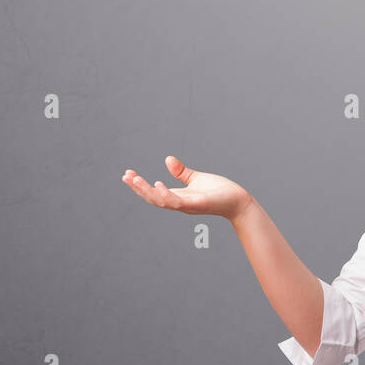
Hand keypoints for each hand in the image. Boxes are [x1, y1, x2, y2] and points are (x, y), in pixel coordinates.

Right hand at [121, 156, 252, 222]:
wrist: (238, 201)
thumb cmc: (218, 191)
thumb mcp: (196, 179)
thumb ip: (181, 172)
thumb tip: (167, 159)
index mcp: (177, 197)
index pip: (153, 192)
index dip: (139, 185)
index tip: (127, 174)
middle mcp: (179, 203)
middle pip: (152, 198)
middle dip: (138, 188)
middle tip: (126, 176)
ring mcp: (187, 205)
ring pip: (161, 201)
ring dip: (147, 191)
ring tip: (135, 179)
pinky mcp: (197, 204)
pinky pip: (177, 202)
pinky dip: (166, 195)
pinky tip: (159, 185)